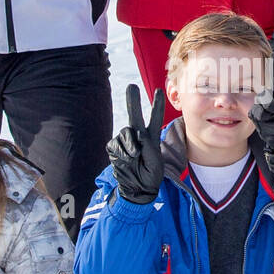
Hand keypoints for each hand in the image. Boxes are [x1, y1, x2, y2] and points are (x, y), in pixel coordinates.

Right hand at [105, 84, 165, 204]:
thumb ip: (146, 142)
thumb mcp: (155, 158)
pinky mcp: (114, 147)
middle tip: (131, 86)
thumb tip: (135, 133)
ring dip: (130, 145)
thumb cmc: (150, 174)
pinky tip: (127, 160)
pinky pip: (116, 145)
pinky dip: (122, 152)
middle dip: (133, 100)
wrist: (138, 187)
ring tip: (136, 157)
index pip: (154, 118)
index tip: (160, 90)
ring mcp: (125, 141)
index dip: (156, 104)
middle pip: (134, 115)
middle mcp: (137, 136)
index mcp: (151, 137)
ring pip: (125, 133)